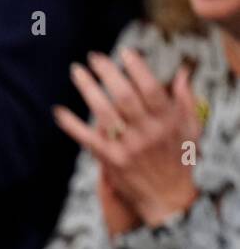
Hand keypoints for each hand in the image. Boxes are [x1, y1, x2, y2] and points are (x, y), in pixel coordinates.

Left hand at [53, 48, 202, 228]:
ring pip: (104, 113)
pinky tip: (58, 111)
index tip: (125, 51)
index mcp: (167, 120)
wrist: (166, 197)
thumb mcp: (190, 128)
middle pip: (125, 96)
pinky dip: (71, 124)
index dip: (137, 67)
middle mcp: (147, 132)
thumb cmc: (178, 158)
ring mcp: (127, 147)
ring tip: (77, 71)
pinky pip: (86, 139)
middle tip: (94, 56)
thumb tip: (183, 73)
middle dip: (108, 72)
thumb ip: (185, 100)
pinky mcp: (110, 160)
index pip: (151, 87)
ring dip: (88, 89)